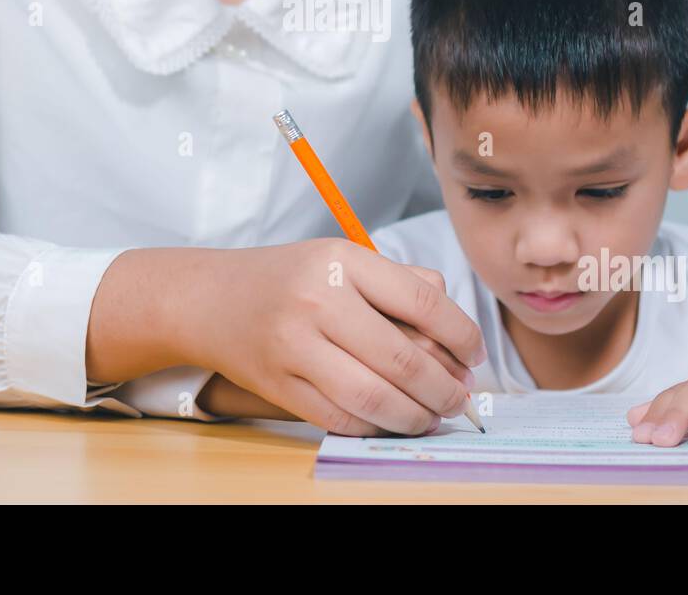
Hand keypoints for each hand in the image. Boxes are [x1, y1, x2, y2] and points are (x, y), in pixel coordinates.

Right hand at [177, 239, 485, 436]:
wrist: (212, 300)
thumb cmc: (291, 279)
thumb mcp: (344, 259)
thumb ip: (403, 284)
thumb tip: (457, 336)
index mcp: (342, 262)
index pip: (422, 302)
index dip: (461, 334)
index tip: (475, 354)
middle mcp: (318, 302)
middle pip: (403, 358)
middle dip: (444, 387)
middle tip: (460, 397)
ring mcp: (295, 347)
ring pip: (375, 398)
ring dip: (416, 416)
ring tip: (433, 416)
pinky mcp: (280, 386)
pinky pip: (342, 418)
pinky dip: (376, 427)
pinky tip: (393, 422)